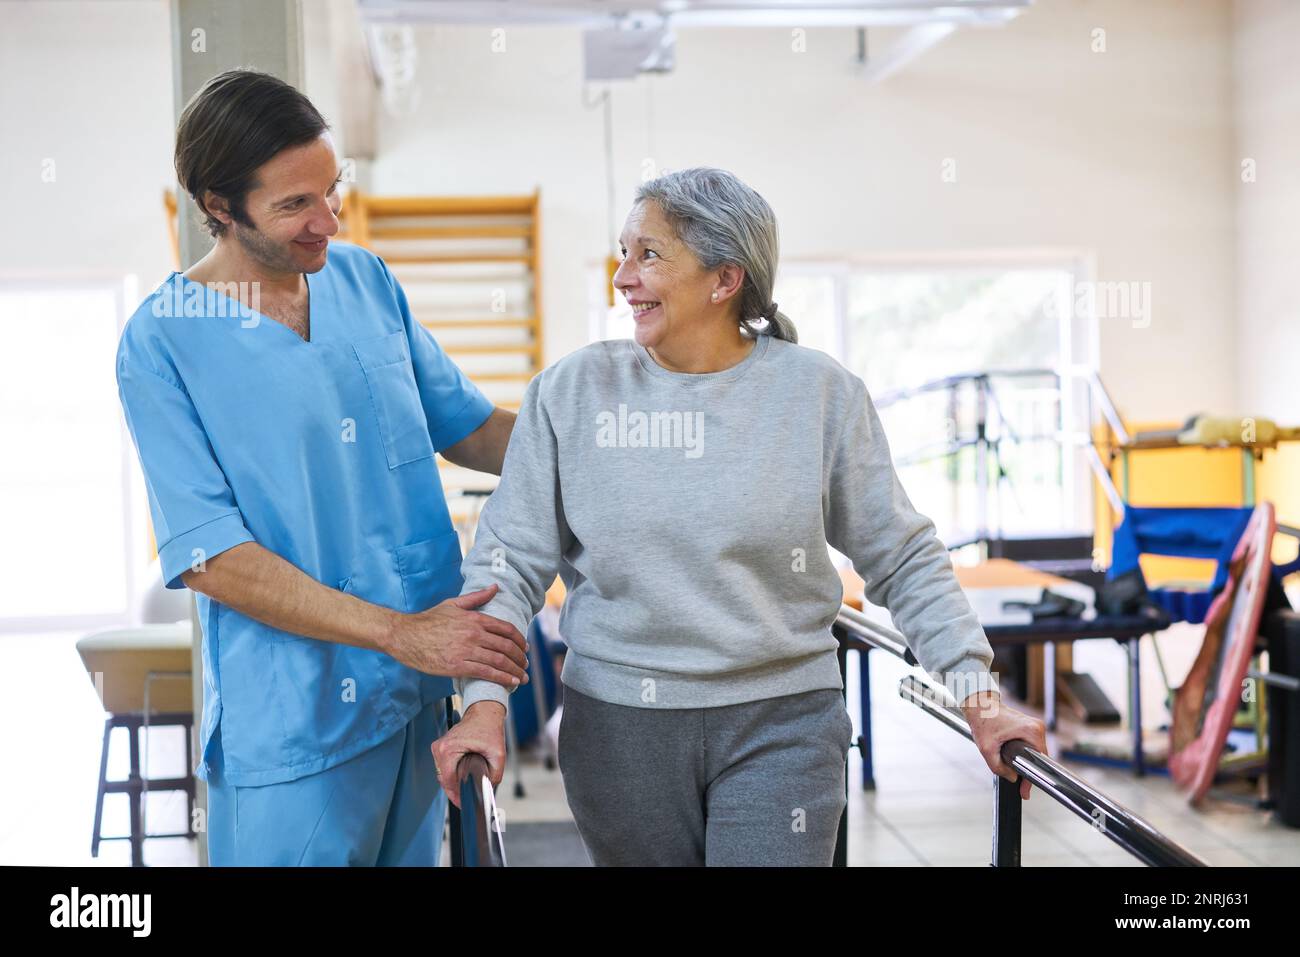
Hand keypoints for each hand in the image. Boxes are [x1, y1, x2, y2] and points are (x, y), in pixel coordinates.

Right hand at [384, 584, 529, 685]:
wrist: (404, 635)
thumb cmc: (428, 620)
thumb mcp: (453, 604)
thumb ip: (476, 597)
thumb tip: (495, 587)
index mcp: (474, 618)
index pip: (506, 629)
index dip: (520, 639)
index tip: (525, 648)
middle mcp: (474, 633)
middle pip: (506, 646)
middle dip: (520, 657)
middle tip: (525, 664)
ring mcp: (466, 650)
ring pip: (500, 661)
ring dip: (515, 670)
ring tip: (522, 676)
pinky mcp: (457, 666)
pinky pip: (486, 673)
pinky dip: (502, 678)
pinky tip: (511, 682)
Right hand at [432, 701, 506, 808]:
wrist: (485, 712)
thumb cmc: (489, 728)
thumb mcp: (498, 753)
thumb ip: (495, 774)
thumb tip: (488, 790)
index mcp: (448, 749)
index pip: (448, 781)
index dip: (455, 795)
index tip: (463, 805)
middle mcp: (439, 748)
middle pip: (444, 779)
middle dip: (456, 791)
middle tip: (468, 802)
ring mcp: (439, 748)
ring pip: (444, 775)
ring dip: (454, 783)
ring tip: (466, 792)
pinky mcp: (442, 748)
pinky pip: (445, 768)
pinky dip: (453, 775)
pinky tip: (463, 781)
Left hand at [961, 691, 1047, 800]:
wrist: (980, 705)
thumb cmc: (983, 721)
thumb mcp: (986, 749)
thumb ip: (998, 768)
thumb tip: (1013, 778)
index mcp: (1031, 731)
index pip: (1039, 761)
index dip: (1031, 778)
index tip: (1026, 790)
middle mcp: (1037, 727)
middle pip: (1039, 758)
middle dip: (1029, 772)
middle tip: (1022, 788)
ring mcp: (1035, 726)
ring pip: (1036, 753)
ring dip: (1027, 763)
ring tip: (1018, 774)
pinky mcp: (1031, 726)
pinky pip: (1032, 746)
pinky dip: (1025, 755)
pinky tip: (1017, 762)